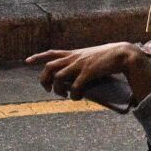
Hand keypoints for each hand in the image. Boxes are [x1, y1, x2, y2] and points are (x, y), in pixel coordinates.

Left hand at [26, 42, 150, 102]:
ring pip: (58, 77)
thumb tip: (78, 80)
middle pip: (49, 67)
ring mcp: (80, 64)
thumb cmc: (110, 58)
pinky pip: (74, 86)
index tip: (27, 61)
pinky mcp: (88, 72)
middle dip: (44, 80)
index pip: (51, 52)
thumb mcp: (92, 58)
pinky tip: (76, 98)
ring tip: (64, 96)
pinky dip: (73, 95)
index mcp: (74, 53)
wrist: (123, 54)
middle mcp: (74, 57)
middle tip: (47, 90)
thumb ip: (83, 65)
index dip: (38, 57)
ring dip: (58, 90)